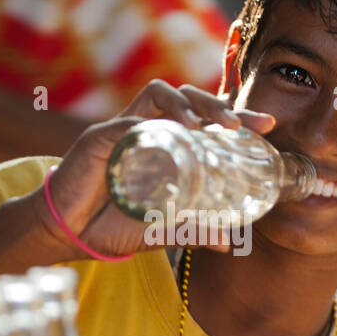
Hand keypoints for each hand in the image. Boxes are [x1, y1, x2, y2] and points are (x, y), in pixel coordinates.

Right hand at [31, 81, 275, 259]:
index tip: (267, 124)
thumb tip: (226, 241)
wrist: (70, 233)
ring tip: (205, 127)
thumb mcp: (163, 230)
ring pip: (159, 94)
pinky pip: (126, 122)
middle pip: (188, 97)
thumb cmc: (116, 225)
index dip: (238, 117)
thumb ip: (192, 231)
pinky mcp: (99, 138)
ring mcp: (126, 129)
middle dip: (217, 105)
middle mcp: (152, 130)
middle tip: (238, 126)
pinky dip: (148, 125)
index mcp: (171, 145)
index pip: (208, 120)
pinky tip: (165, 135)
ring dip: (187, 106)